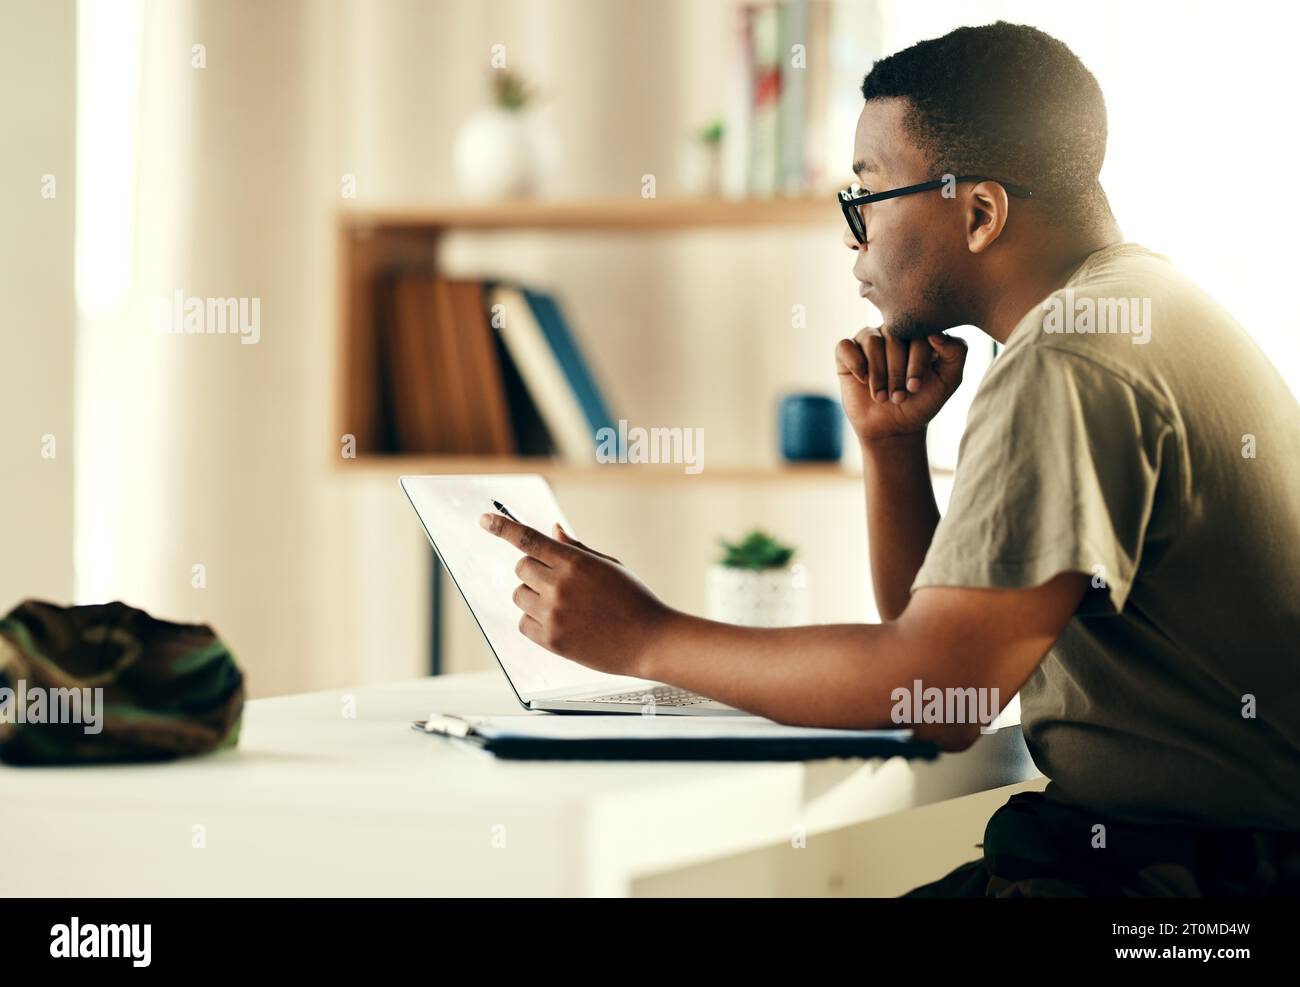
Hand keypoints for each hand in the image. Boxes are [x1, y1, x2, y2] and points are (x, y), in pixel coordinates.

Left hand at [479, 513, 672, 677]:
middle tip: (556, 581)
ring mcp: (553, 614)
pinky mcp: (551, 640)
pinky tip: (561, 623)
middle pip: (521, 568)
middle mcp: (559, 586)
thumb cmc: (633, 599)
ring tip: (564, 606)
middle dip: (533, 570)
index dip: (502, 527)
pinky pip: (523, 624)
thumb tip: (552, 531)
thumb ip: (575, 549)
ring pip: (519, 596)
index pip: (528, 539)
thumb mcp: (608, 566)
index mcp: (575, 562)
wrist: (650, 640)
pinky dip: (535, 621)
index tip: (483, 520)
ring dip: (533, 596)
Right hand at [835, 330, 966, 443]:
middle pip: (893, 336)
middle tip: (898, 397)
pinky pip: (845, 346)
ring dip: (878, 374)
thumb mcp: (948, 380)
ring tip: (882, 397)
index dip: (916, 361)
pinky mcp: (847, 352)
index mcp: (918, 333)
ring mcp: (869, 339)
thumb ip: (956, 352)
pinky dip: (855, 364)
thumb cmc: (922, 401)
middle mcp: (893, 331)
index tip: (914, 388)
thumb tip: (934, 333)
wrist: (893, 427)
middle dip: (896, 372)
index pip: (918, 332)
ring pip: (871, 341)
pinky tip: (863, 380)